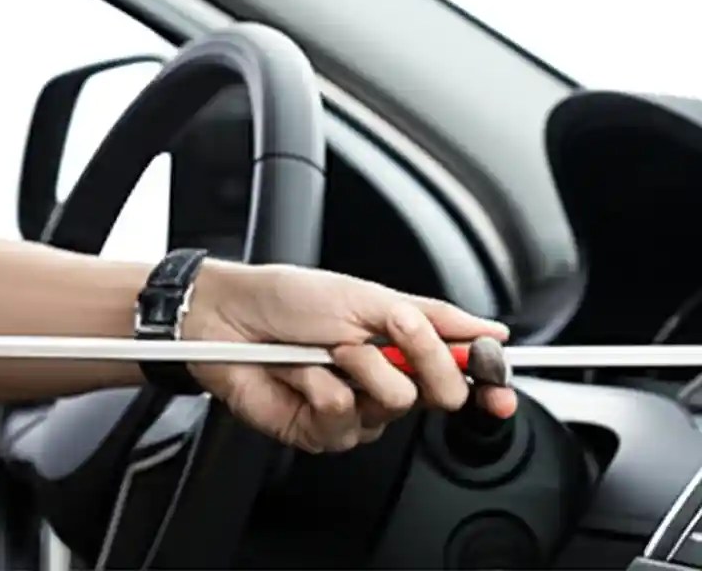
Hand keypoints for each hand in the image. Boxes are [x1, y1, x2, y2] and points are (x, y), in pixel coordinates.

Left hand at [183, 261, 516, 453]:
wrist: (228, 318)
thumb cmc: (286, 299)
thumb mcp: (368, 294)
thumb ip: (433, 317)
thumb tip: (488, 330)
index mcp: (401, 345)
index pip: (459, 373)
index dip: (486, 383)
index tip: (497, 384)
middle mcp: (382, 381)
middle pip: (439, 395)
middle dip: (417, 358)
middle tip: (382, 334)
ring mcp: (353, 410)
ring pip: (392, 406)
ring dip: (356, 366)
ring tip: (324, 348)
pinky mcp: (320, 431)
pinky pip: (344, 419)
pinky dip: (319, 385)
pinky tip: (299, 372)